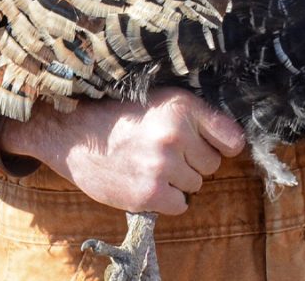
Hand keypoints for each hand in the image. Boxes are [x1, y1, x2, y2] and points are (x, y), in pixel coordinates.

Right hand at [0, 87, 244, 214]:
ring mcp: (162, 165)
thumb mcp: (160, 101)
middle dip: (192, 162)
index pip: (232, 139)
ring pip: (196, 185)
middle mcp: (176, 134)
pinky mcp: (149, 193)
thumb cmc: (118, 116)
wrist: (72, 133)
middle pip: (212, 165)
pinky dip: (166, 199)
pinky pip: (180, 204)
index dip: (222, 146)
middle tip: (162, 152)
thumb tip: (232, 143)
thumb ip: (196, 118)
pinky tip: (145, 182)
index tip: (210, 146)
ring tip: (149, 164)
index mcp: (183, 107)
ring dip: (177, 181)